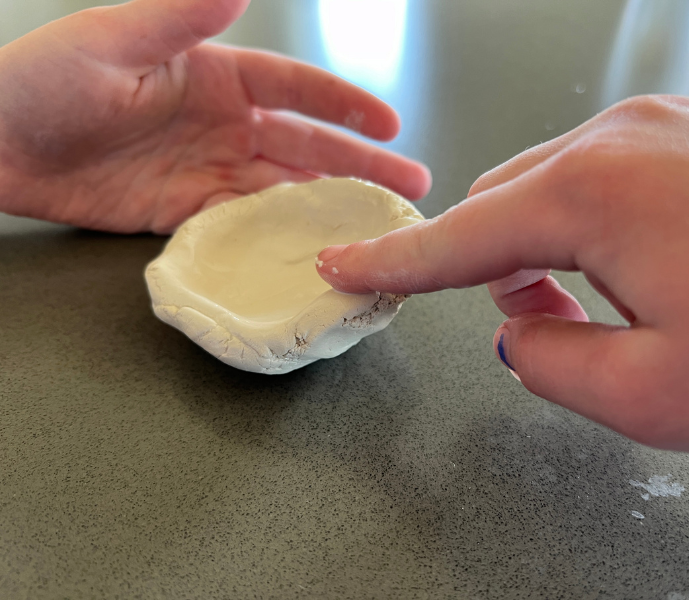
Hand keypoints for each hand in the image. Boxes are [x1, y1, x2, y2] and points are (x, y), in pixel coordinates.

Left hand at [0, 0, 429, 232]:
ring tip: (376, 224)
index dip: (347, 108)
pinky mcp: (185, 212)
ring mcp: (206, 171)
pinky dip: (280, 236)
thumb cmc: (41, 81)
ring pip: (284, 190)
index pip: (297, 90)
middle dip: (361, 167)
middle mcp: (221, 124)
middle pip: (307, 147)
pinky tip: (311, 248)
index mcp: (214, 76)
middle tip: (409, 188)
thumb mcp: (115, 40)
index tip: (391, 127)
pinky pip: (245, 224)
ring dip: (331, 205)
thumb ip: (181, 15)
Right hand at [315, 94, 688, 459]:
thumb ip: (548, 361)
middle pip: (510, 195)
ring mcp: (687, 118)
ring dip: (562, 241)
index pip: (460, 239)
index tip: (347, 263)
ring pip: (569, 175)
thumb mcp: (649, 396)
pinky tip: (676, 261)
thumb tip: (524, 330)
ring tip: (622, 302)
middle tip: (541, 322)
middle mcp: (633, 134)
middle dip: (501, 263)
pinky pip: (632, 162)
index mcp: (596, 192)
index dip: (395, 264)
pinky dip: (618, 216)